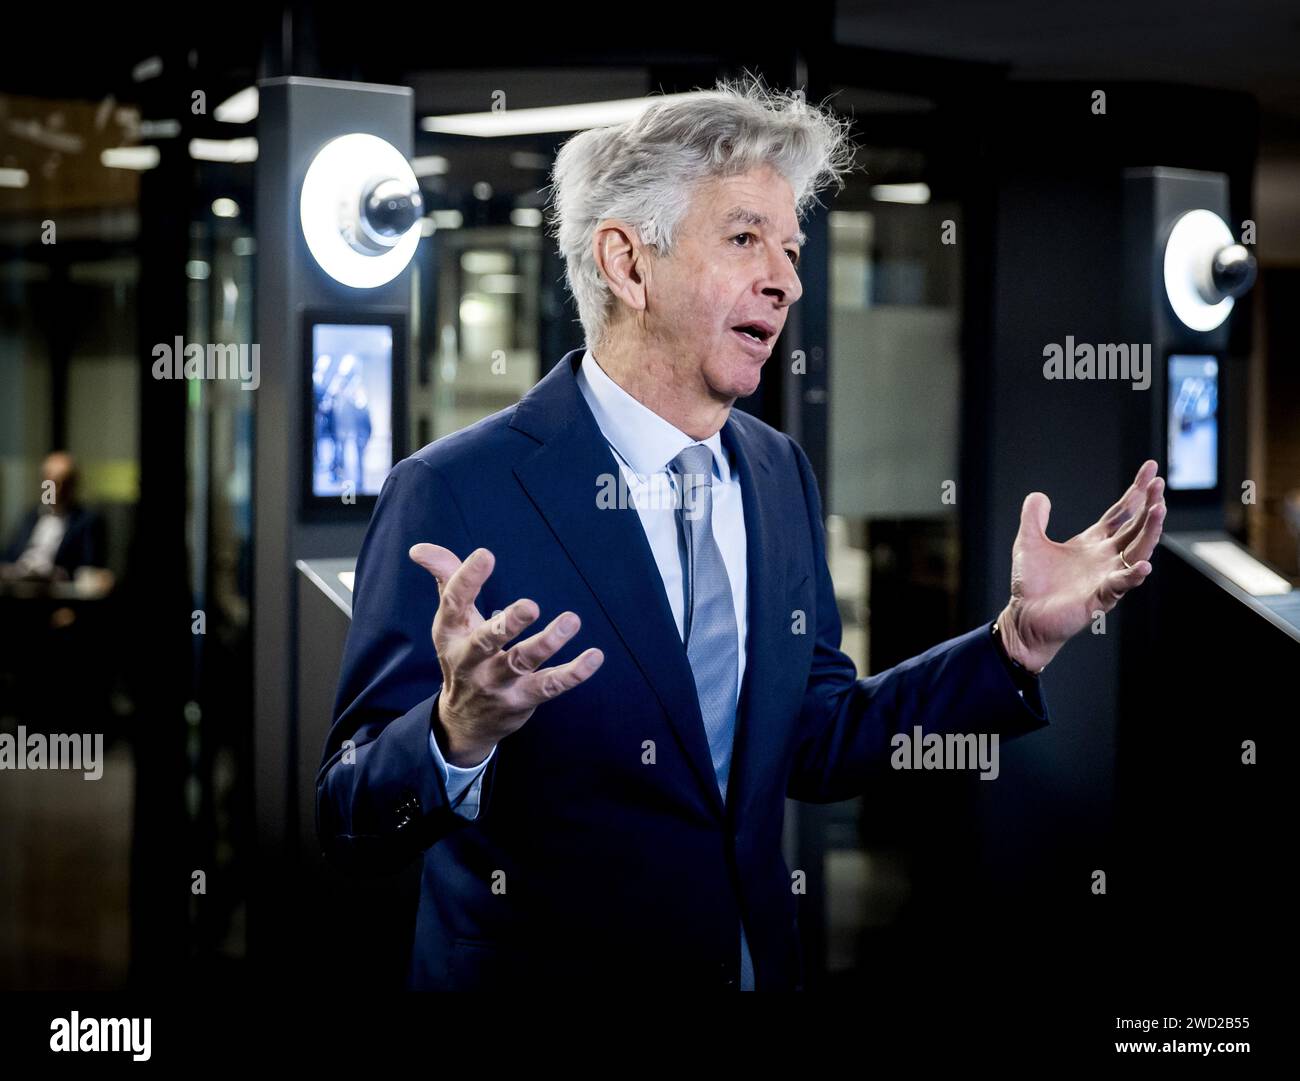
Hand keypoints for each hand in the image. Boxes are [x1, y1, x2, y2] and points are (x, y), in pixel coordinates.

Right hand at [408, 544, 604, 764]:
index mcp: (451, 634)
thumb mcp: (451, 620)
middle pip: (486, 641)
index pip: (454, 604)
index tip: (486, 555)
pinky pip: (550, 686)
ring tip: (570, 620)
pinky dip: (573, 673)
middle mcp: (470, 660)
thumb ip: (446, 578)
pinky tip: (594, 656)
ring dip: (547, 643)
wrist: (464, 721)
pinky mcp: (522, 699)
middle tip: (530, 606)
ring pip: (522, 663)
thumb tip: (419, 548)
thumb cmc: (462, 654)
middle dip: (507, 625)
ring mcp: (496, 683)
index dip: (467, 579)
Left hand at [997, 460, 1165, 671]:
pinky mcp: (1101, 597)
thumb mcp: (1028, 542)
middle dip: (1149, 505)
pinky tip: (1144, 565)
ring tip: (1159, 510)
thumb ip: (1034, 518)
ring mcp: (1107, 576)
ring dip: (1150, 532)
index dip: (1135, 492)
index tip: (1150, 470)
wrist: (1024, 616)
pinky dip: (1133, 575)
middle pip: (1135, 527)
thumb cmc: (1031, 583)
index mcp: (1093, 542)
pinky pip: (1122, 584)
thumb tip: (1039, 495)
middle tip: (1159, 484)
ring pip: (1137, 551)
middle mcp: (1105, 557)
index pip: (1121, 513)